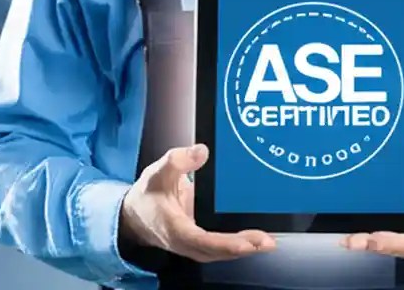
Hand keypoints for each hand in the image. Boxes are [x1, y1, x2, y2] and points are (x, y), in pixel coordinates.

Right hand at [119, 143, 275, 262]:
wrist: (136, 214)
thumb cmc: (148, 195)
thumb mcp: (157, 173)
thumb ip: (177, 160)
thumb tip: (201, 152)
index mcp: (174, 228)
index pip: (201, 240)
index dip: (224, 243)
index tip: (245, 243)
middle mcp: (185, 241)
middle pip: (216, 251)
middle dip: (243, 247)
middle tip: (266, 241)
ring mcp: (194, 244)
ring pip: (220, 252)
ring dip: (245, 248)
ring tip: (267, 241)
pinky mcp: (200, 242)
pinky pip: (221, 247)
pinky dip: (239, 245)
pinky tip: (256, 239)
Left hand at [341, 143, 403, 261]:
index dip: (395, 242)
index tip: (375, 238)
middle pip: (397, 246)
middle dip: (372, 243)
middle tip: (350, 240)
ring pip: (389, 243)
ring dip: (367, 241)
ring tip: (346, 238)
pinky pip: (388, 235)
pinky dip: (371, 232)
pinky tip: (351, 224)